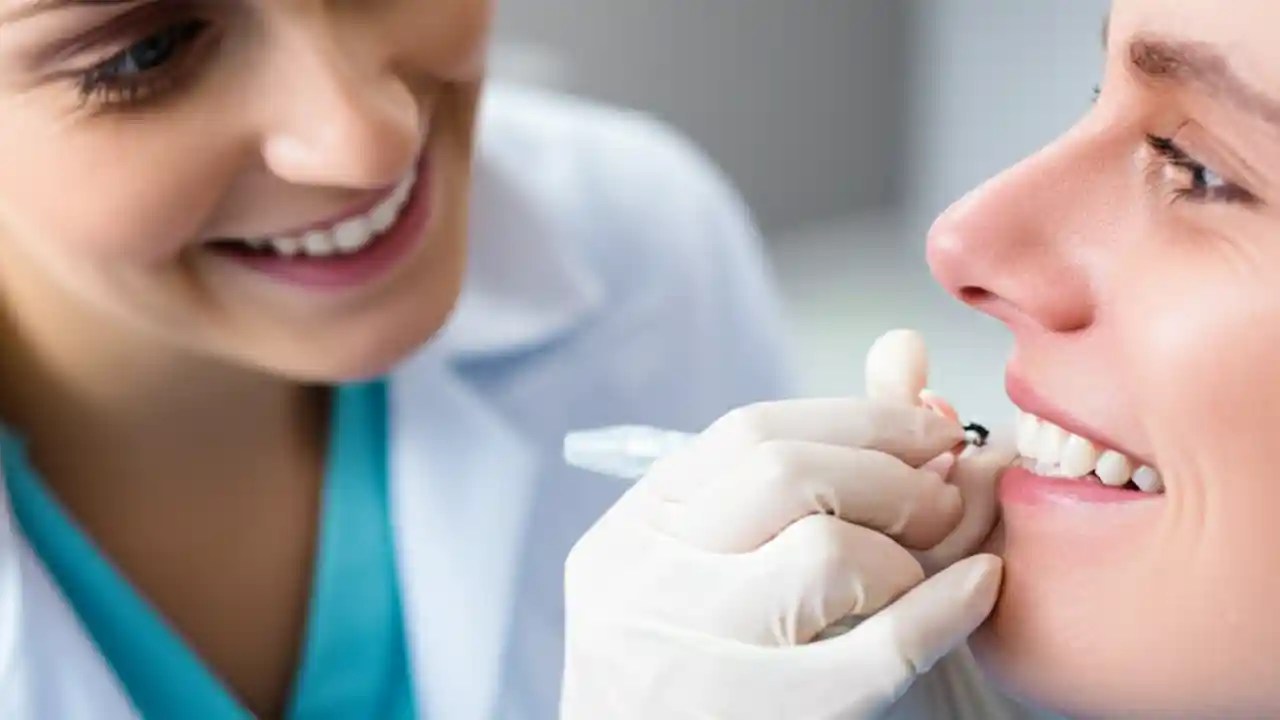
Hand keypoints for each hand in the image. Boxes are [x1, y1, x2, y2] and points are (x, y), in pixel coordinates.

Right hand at [561, 391, 1009, 718]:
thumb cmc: (683, 667)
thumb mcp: (708, 560)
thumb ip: (802, 460)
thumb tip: (906, 351)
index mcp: (633, 530)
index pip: (748, 432)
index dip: (858, 418)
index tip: (926, 428)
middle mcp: (647, 580)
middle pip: (786, 474)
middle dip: (891, 469)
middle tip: (945, 490)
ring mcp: (692, 656)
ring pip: (827, 553)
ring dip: (907, 549)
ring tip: (921, 567)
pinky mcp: (756, 718)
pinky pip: (877, 652)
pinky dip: (944, 611)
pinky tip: (977, 589)